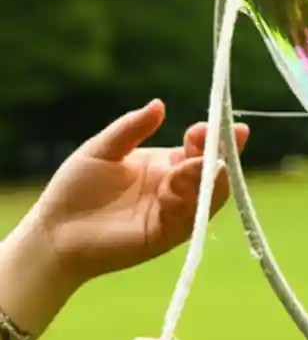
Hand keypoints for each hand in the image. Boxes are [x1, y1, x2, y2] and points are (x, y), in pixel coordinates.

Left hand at [29, 99, 248, 283]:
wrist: (54, 231)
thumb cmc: (75, 190)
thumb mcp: (102, 149)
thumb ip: (131, 128)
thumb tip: (159, 103)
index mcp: (166, 165)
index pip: (201, 148)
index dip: (212, 136)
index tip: (208, 126)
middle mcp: (177, 188)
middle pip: (214, 170)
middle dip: (220, 153)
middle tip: (212, 140)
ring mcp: (174, 212)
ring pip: (209, 195)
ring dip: (208, 177)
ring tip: (202, 163)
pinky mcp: (165, 235)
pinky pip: (189, 219)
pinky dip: (190, 202)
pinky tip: (178, 186)